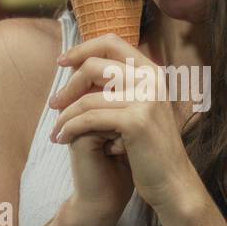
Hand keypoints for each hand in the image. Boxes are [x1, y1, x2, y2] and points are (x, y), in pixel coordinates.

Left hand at [49, 33, 202, 214]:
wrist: (172, 182)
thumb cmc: (150, 149)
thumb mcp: (139, 110)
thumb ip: (119, 88)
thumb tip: (81, 67)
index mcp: (152, 73)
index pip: (112, 43)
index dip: (83, 49)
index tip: (62, 62)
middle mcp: (151, 80)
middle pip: (95, 65)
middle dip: (69, 85)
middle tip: (54, 104)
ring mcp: (146, 99)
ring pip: (88, 97)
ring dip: (65, 114)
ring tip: (56, 129)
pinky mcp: (136, 121)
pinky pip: (89, 118)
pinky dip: (71, 128)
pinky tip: (63, 139)